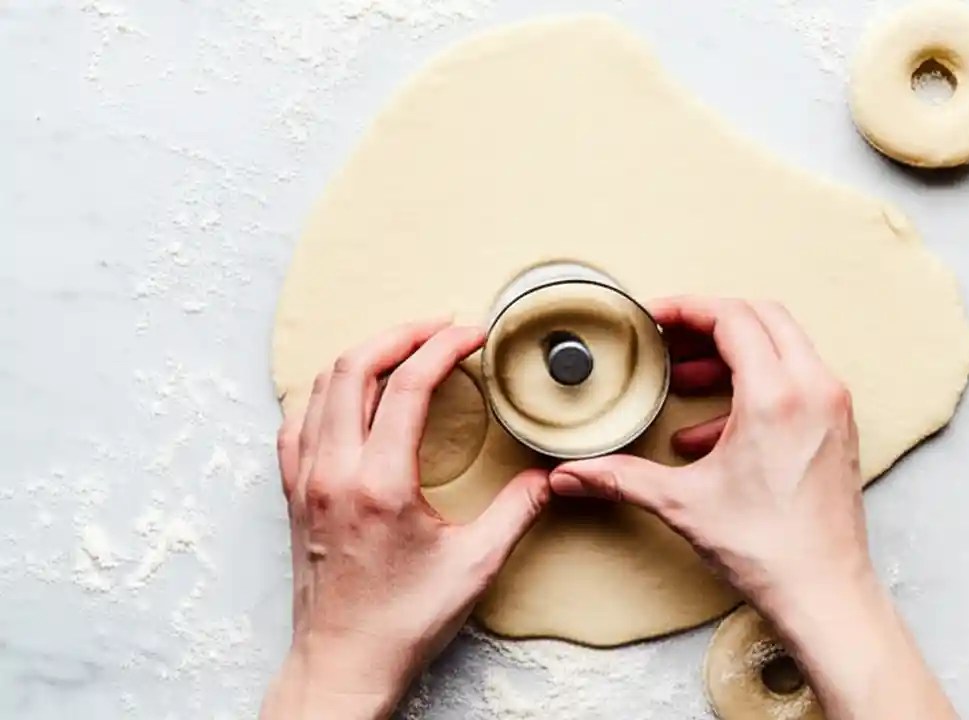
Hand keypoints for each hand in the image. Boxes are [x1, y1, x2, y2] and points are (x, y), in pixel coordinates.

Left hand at [261, 321, 550, 719]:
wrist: (343, 665)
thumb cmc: (404, 622)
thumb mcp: (477, 566)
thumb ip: (519, 511)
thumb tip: (553, 475)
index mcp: (380, 482)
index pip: (408, 383)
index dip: (444, 346)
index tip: (473, 334)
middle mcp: (334, 471)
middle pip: (355, 366)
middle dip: (401, 333)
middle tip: (441, 327)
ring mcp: (305, 480)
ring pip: (320, 386)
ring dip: (364, 355)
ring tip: (403, 348)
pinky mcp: (293, 495)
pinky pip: (296, 422)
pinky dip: (325, 393)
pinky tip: (350, 395)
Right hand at [549, 298, 954, 719]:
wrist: (825, 593)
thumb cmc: (767, 550)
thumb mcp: (682, 504)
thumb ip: (620, 478)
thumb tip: (567, 474)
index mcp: (777, 395)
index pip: (732, 317)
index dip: (686, 309)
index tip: (653, 317)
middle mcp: (815, 389)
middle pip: (762, 317)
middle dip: (709, 323)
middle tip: (666, 340)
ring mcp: (833, 407)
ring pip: (782, 346)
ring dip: (730, 354)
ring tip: (681, 379)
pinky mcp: (838, 428)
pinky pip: (795, 381)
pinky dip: (753, 387)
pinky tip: (709, 429)